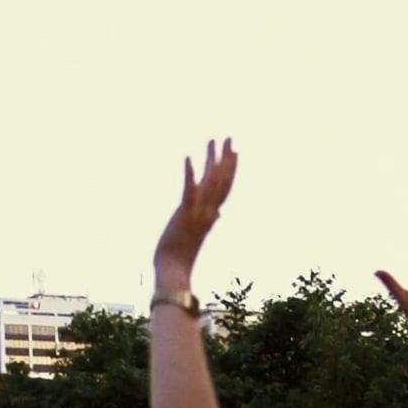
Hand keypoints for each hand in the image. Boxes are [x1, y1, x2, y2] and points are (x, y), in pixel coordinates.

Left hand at [153, 139, 237, 292]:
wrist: (173, 270)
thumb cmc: (181, 254)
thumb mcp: (197, 232)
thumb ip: (208, 219)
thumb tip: (219, 212)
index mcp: (211, 214)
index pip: (225, 188)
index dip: (231, 169)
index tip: (234, 151)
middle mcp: (209, 211)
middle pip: (222, 180)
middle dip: (226, 158)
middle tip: (229, 137)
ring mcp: (198, 212)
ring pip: (210, 181)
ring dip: (211, 159)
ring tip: (212, 140)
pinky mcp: (184, 215)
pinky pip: (189, 191)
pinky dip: (190, 174)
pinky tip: (188, 157)